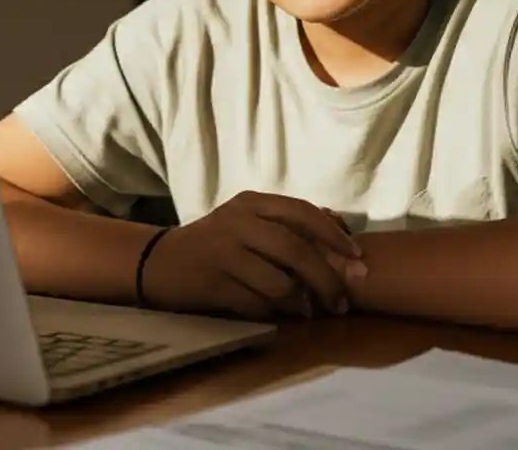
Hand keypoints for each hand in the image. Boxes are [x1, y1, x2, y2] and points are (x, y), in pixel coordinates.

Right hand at [140, 191, 364, 319]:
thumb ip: (291, 223)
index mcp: (251, 203)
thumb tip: (343, 229)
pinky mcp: (213, 285)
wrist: (159, 262)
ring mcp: (223, 254)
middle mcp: (237, 223)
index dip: (335, 237)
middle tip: (341, 302)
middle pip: (296, 250)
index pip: (303, 213)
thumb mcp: (250, 222)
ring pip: (280, 283)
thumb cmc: (216, 243)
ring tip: (308, 311)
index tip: (358, 259)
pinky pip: (258, 305)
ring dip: (301, 302)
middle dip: (326, 279)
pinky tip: (278, 314)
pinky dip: (274, 313)